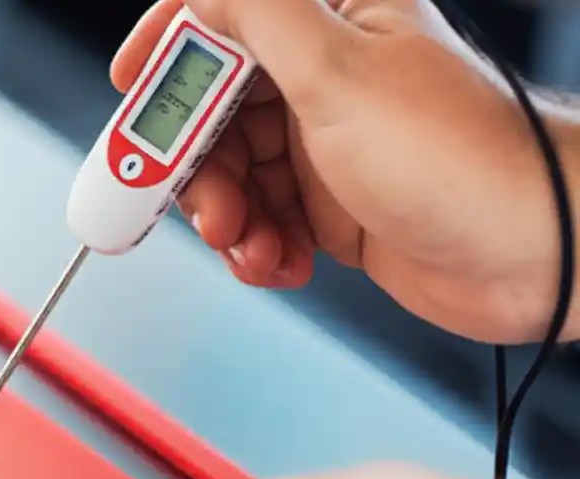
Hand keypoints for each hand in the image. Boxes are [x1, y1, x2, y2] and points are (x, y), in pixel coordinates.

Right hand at [111, 0, 579, 343]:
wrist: (541, 254)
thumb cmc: (464, 158)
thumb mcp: (340, 73)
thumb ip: (258, 16)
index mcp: (329, 26)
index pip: (220, 24)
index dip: (167, 56)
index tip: (130, 94)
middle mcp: (325, 82)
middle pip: (213, 113)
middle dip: (195, 166)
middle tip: (198, 205)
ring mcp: (327, 149)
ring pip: (234, 177)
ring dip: (229, 219)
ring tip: (251, 246)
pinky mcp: (334, 210)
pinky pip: (264, 223)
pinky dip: (259, 249)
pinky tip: (282, 265)